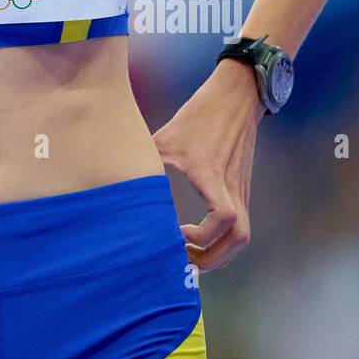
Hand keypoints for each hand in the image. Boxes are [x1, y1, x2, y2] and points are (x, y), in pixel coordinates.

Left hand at [150, 57, 264, 271]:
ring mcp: (241, 190)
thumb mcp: (166, 137)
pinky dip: (222, 239)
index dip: (203, 235)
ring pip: (242, 236)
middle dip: (212, 258)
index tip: (178, 232)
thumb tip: (116, 185)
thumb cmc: (199, 116)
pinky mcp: (242, 189)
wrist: (236, 98)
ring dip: (220, 252)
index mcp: (212, 174)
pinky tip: (198, 234)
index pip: (224, 218)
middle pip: (239, 239)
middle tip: (184, 259)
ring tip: (192, 252)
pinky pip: (239, 224)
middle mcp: (232, 187)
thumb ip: (147, 162)